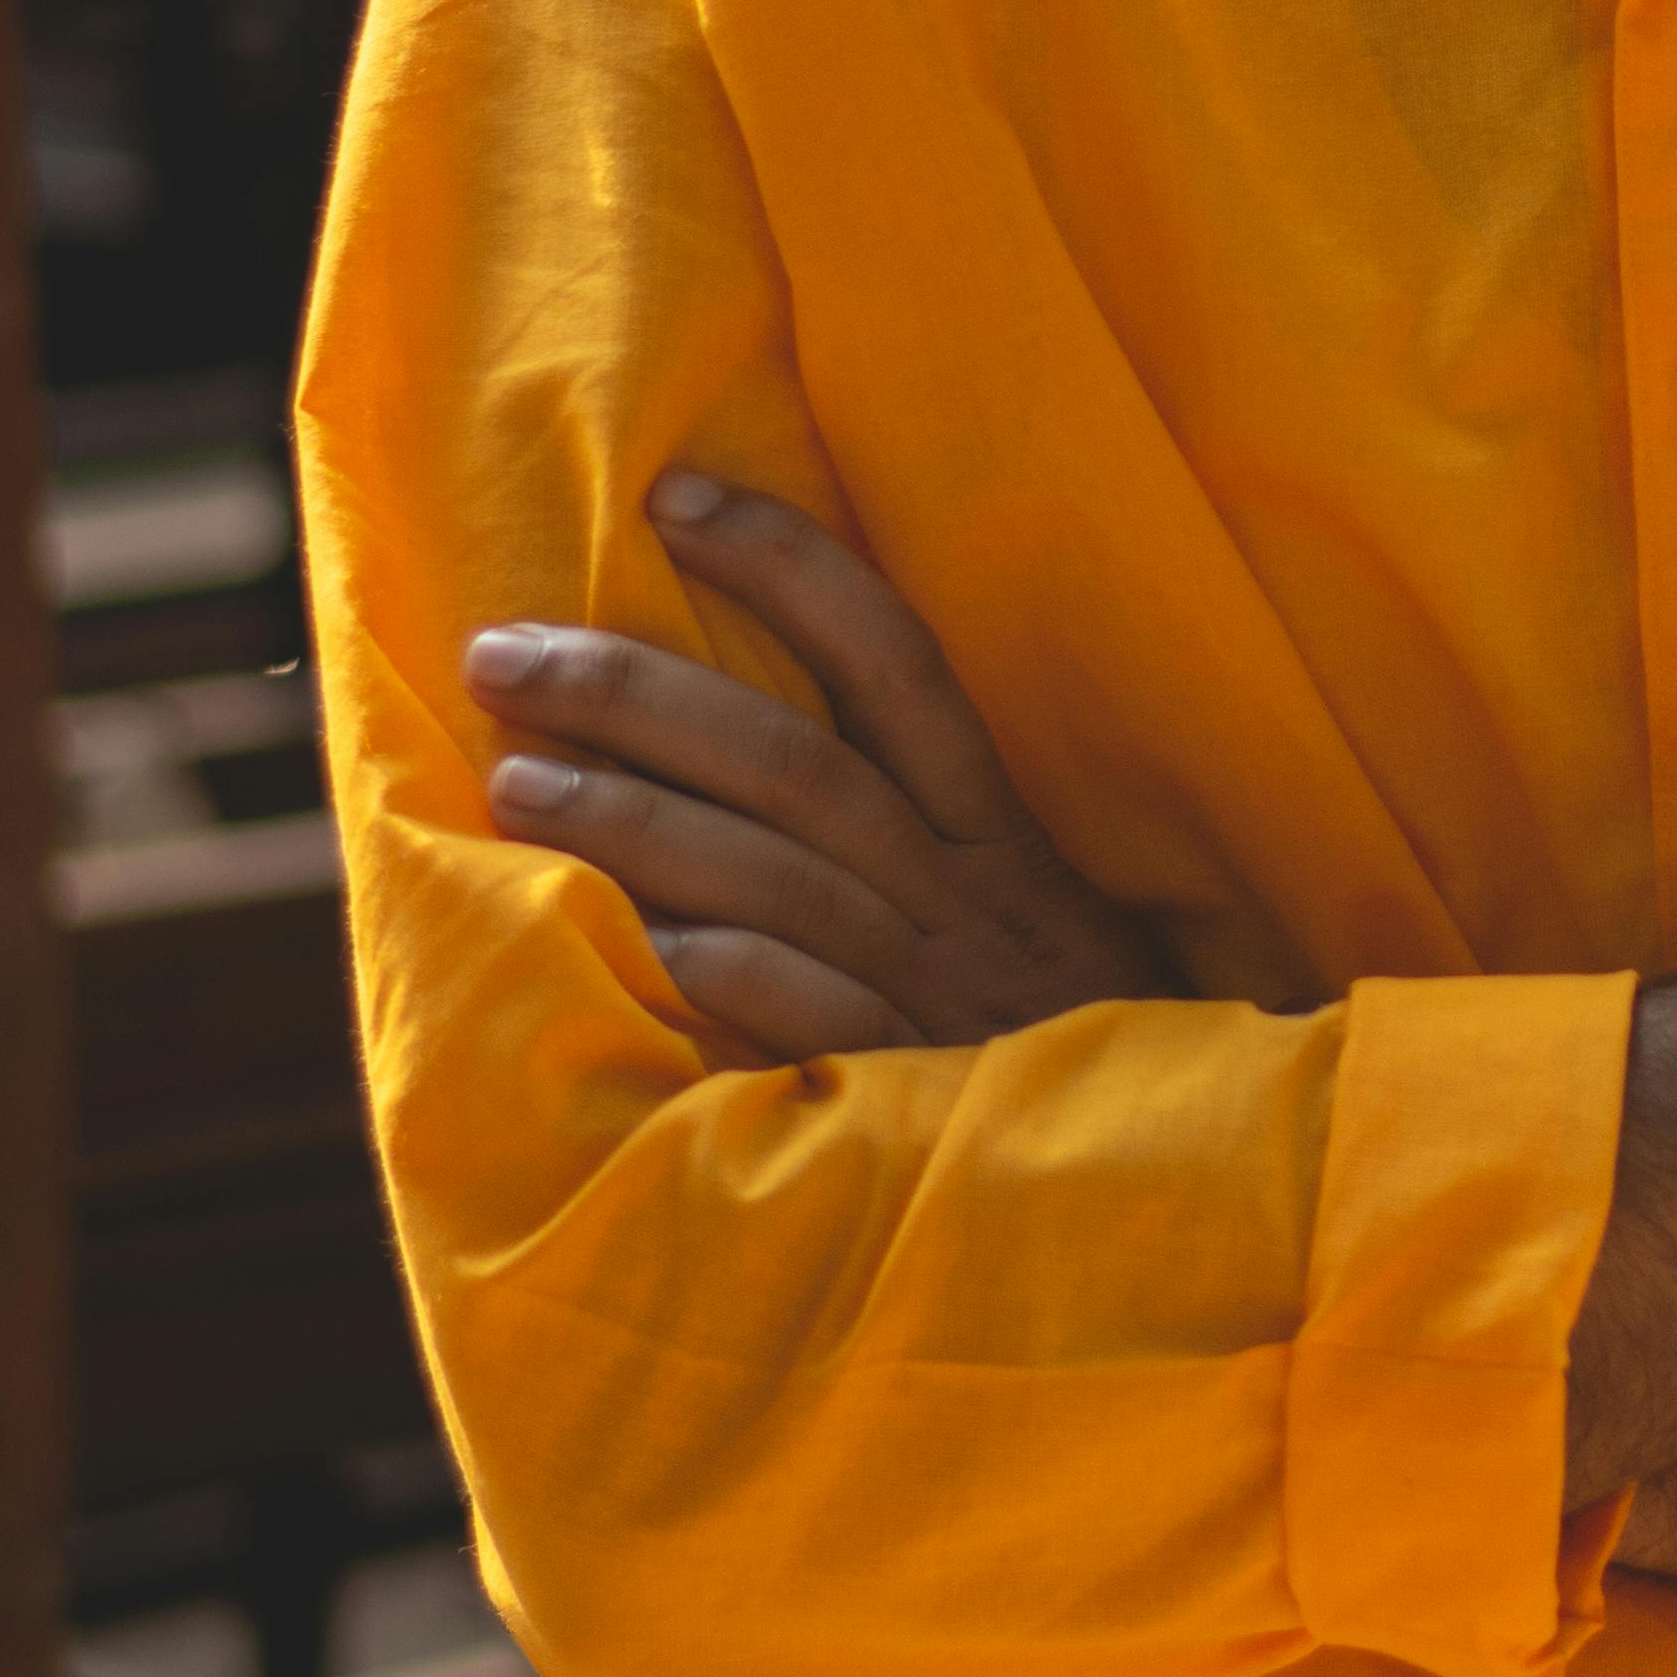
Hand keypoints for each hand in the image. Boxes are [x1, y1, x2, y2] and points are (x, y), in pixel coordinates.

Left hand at [467, 468, 1177, 1067]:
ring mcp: (940, 991)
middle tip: (504, 653)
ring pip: (781, 879)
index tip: (675, 496)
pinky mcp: (917, 1088)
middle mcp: (964, 893)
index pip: (897, 662)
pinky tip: (639, 952)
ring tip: (516, 786)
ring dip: (643, 825)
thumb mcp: (1023, 915)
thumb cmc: (1063, 1038)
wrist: (1172, 1180)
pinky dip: (736, 979)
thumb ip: (919, 836)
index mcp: (992, 831)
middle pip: (796, 762)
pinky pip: (820, 1020)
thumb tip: (760, 733)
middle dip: (639, 695)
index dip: (791, 569)